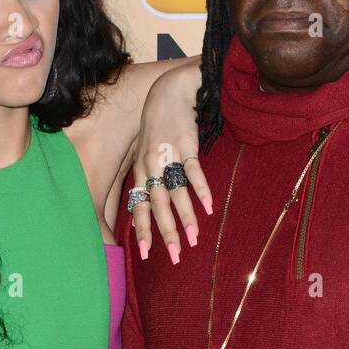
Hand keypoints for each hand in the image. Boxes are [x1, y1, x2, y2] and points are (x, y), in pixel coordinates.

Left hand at [129, 59, 211, 262]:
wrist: (168, 93)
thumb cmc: (156, 127)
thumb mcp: (144, 154)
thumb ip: (146, 180)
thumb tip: (146, 208)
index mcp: (140, 172)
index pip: (139, 206)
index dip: (142, 230)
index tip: (144, 254)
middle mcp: (151, 166)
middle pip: (157, 205)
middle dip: (165, 233)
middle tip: (174, 256)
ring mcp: (168, 156)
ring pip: (176, 193)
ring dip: (185, 218)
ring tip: (194, 239)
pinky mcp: (186, 145)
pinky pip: (193, 171)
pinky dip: (201, 190)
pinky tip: (209, 207)